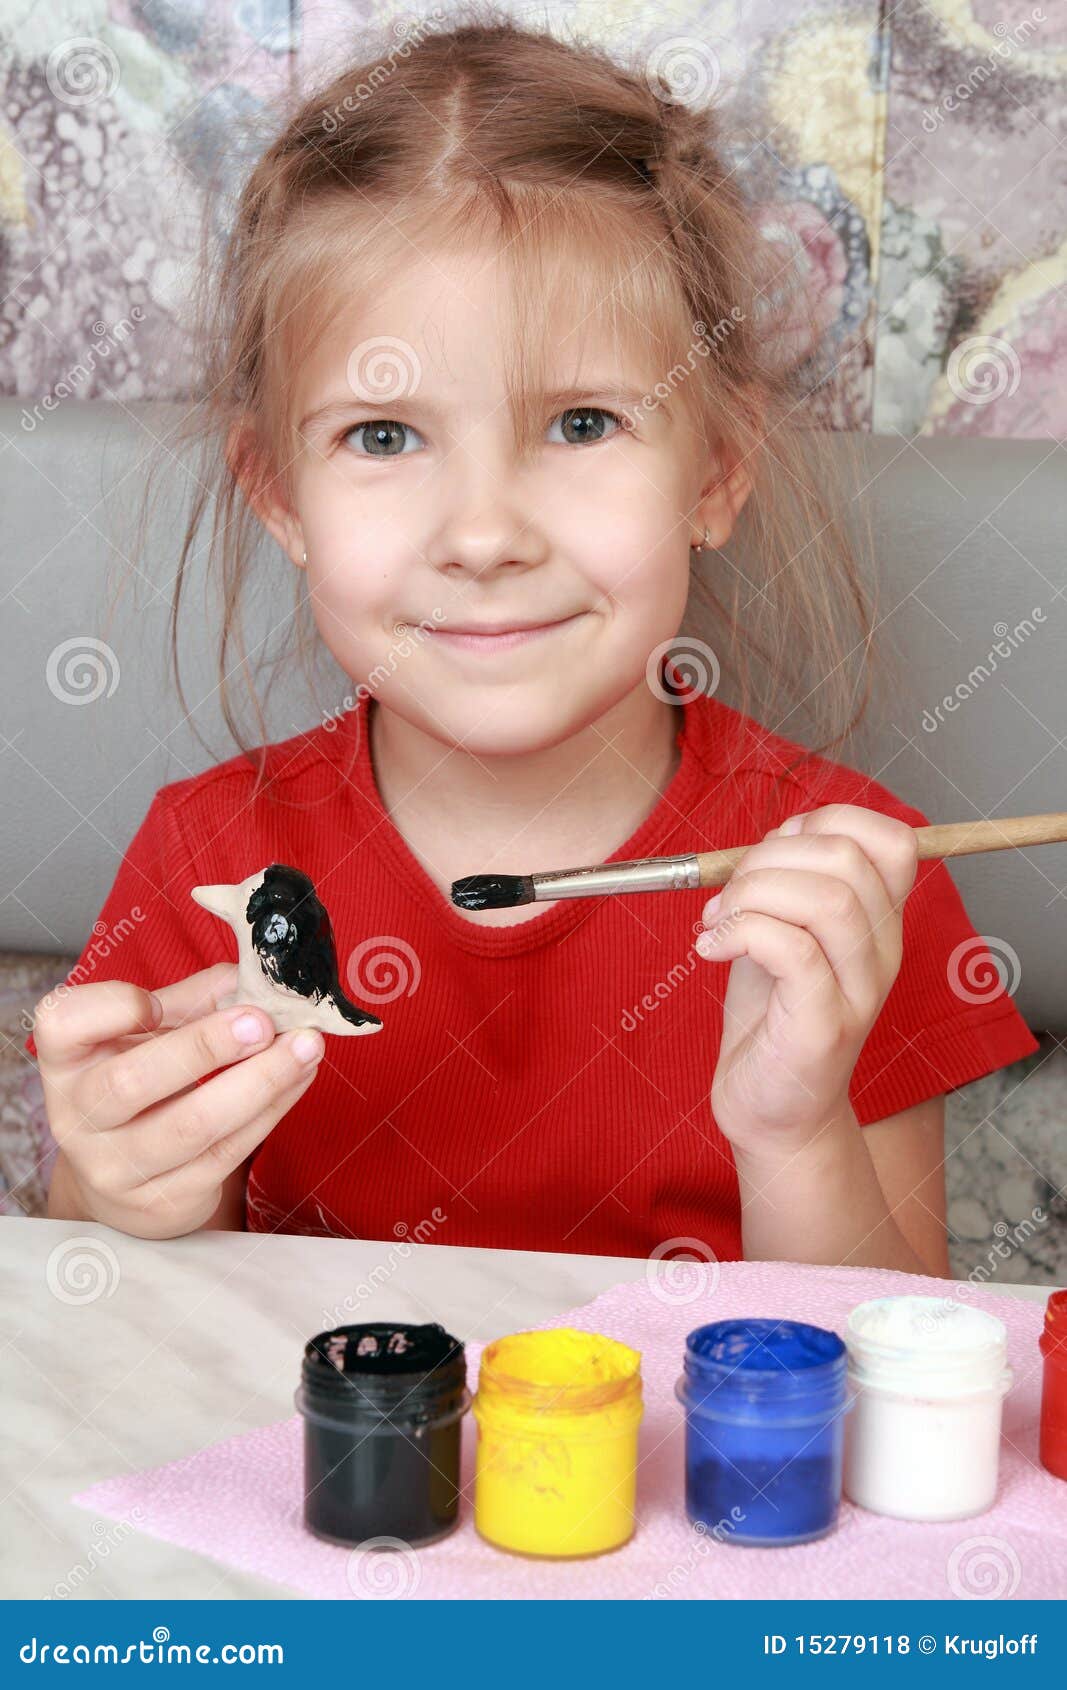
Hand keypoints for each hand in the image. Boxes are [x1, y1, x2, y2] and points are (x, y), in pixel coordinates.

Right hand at [34, 962, 324, 1238]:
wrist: (124, 1180)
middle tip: (262, 1021)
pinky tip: (298, 1077)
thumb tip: (247, 977)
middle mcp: (78, 1119)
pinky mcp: (165, 1201)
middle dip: (205, 1047)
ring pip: (191, 1125)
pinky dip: (272, 1108)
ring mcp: (118, 1168)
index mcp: (66, 1062)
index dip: (113, 1008)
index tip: (155, 1002)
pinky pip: (228, 1151)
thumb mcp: (144, 1037)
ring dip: (260, 1081)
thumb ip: (188, 1002)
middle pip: (131, 1081)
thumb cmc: (138, 1087)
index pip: (63, 1025)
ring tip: (303, 1046)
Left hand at [696, 804, 918, 1157]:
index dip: (828, 820)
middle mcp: (881, 953)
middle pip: (849, 860)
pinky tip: (710, 948)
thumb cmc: (771, 1017)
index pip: (892, 839)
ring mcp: (858, 991)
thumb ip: (789, 881)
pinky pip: (793, 950)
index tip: (775, 848)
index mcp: (877, 922)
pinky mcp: (824, 1027)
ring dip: (753, 894)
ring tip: (717, 922)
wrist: (769, 1109)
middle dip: (769, 857)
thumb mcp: (782, 932)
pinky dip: (742, 933)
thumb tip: (782, 832)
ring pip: (828, 901)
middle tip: (727, 894)